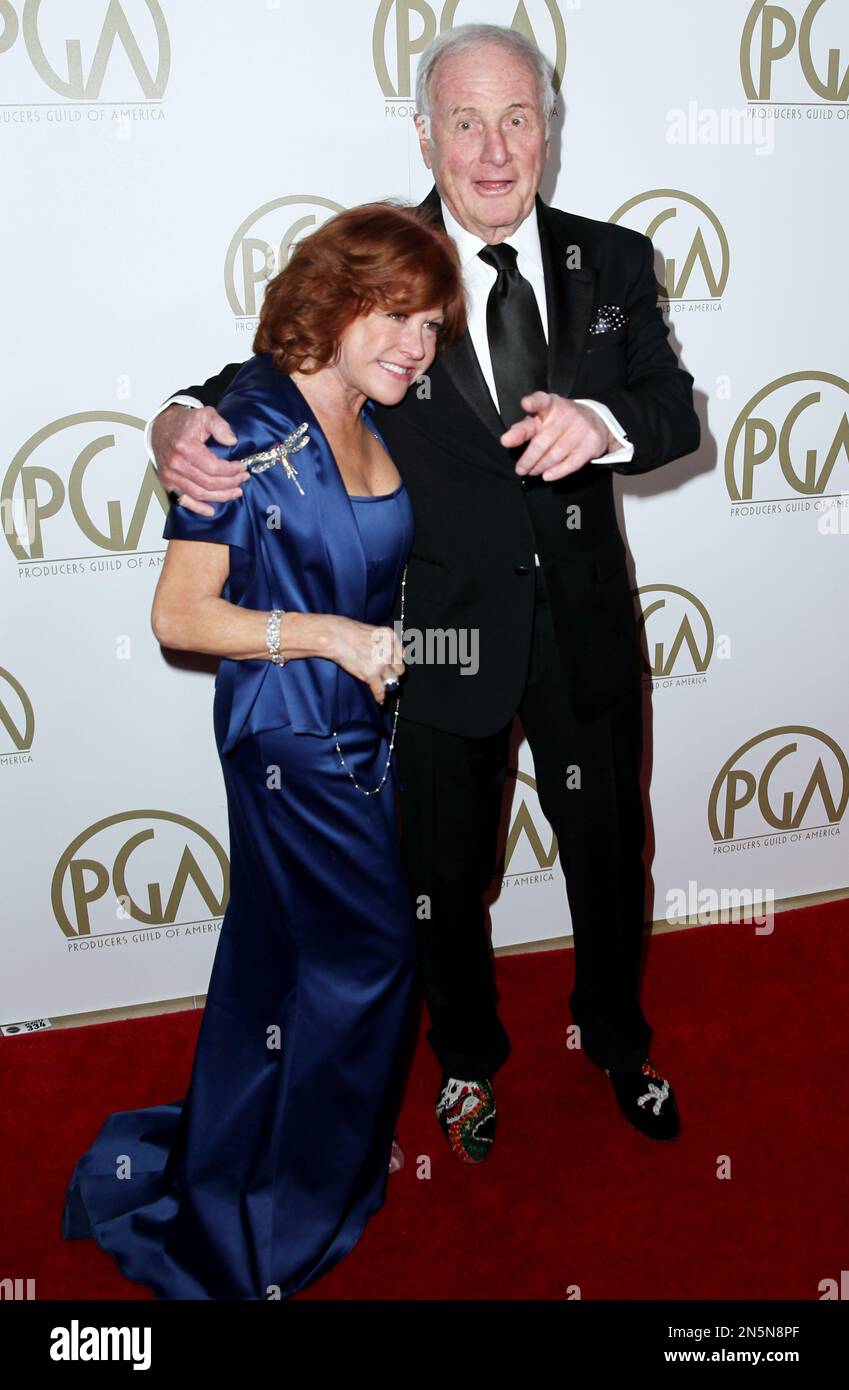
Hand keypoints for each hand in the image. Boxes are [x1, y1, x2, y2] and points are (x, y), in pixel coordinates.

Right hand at [152, 404, 245, 517]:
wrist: (162, 427)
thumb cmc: (184, 422)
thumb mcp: (205, 415)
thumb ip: (220, 425)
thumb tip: (232, 441)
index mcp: (185, 446)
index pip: (214, 467)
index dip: (231, 471)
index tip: (242, 468)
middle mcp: (175, 463)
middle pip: (208, 483)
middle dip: (230, 484)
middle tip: (243, 479)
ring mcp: (170, 475)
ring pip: (199, 494)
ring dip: (220, 496)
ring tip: (235, 492)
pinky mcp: (167, 483)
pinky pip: (184, 500)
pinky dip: (198, 508)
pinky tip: (211, 510)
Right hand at [324, 617, 404, 704]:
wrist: (336, 636)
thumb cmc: (348, 631)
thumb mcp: (373, 631)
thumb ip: (383, 642)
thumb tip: (387, 654)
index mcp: (390, 637)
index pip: (402, 654)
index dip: (396, 662)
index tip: (393, 666)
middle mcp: (389, 650)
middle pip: (400, 669)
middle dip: (394, 673)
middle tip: (386, 676)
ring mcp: (381, 663)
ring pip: (392, 680)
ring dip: (387, 684)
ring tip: (382, 687)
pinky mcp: (372, 673)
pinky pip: (380, 689)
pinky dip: (380, 696)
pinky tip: (380, 699)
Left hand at [500, 392, 614, 480]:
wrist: (595, 421)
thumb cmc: (559, 421)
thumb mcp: (542, 418)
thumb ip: (524, 427)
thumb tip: (507, 439)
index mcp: (551, 405)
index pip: (541, 401)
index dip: (533, 402)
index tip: (525, 404)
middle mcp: (566, 414)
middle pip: (542, 440)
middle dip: (528, 458)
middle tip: (520, 469)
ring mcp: (581, 428)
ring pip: (555, 454)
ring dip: (540, 467)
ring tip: (532, 472)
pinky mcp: (592, 442)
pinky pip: (572, 463)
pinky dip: (557, 472)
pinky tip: (547, 476)